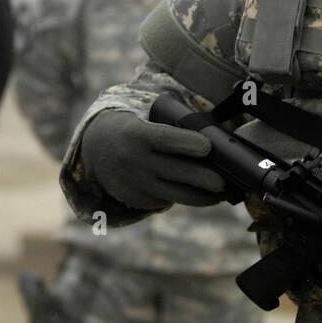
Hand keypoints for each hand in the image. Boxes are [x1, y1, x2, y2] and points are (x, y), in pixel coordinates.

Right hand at [80, 109, 224, 209]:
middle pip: (179, 172)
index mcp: (138, 134)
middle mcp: (135, 161)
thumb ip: (174, 131)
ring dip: (203, 197)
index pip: (167, 140)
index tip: (208, 147)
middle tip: (224, 182)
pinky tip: (196, 193)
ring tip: (221, 194)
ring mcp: (136, 183)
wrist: (97, 149)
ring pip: (178, 194)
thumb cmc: (136, 130)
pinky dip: (183, 197)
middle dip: (206, 179)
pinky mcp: (137, 200)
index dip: (189, 144)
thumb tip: (216, 145)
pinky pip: (166, 200)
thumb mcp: (146, 122)